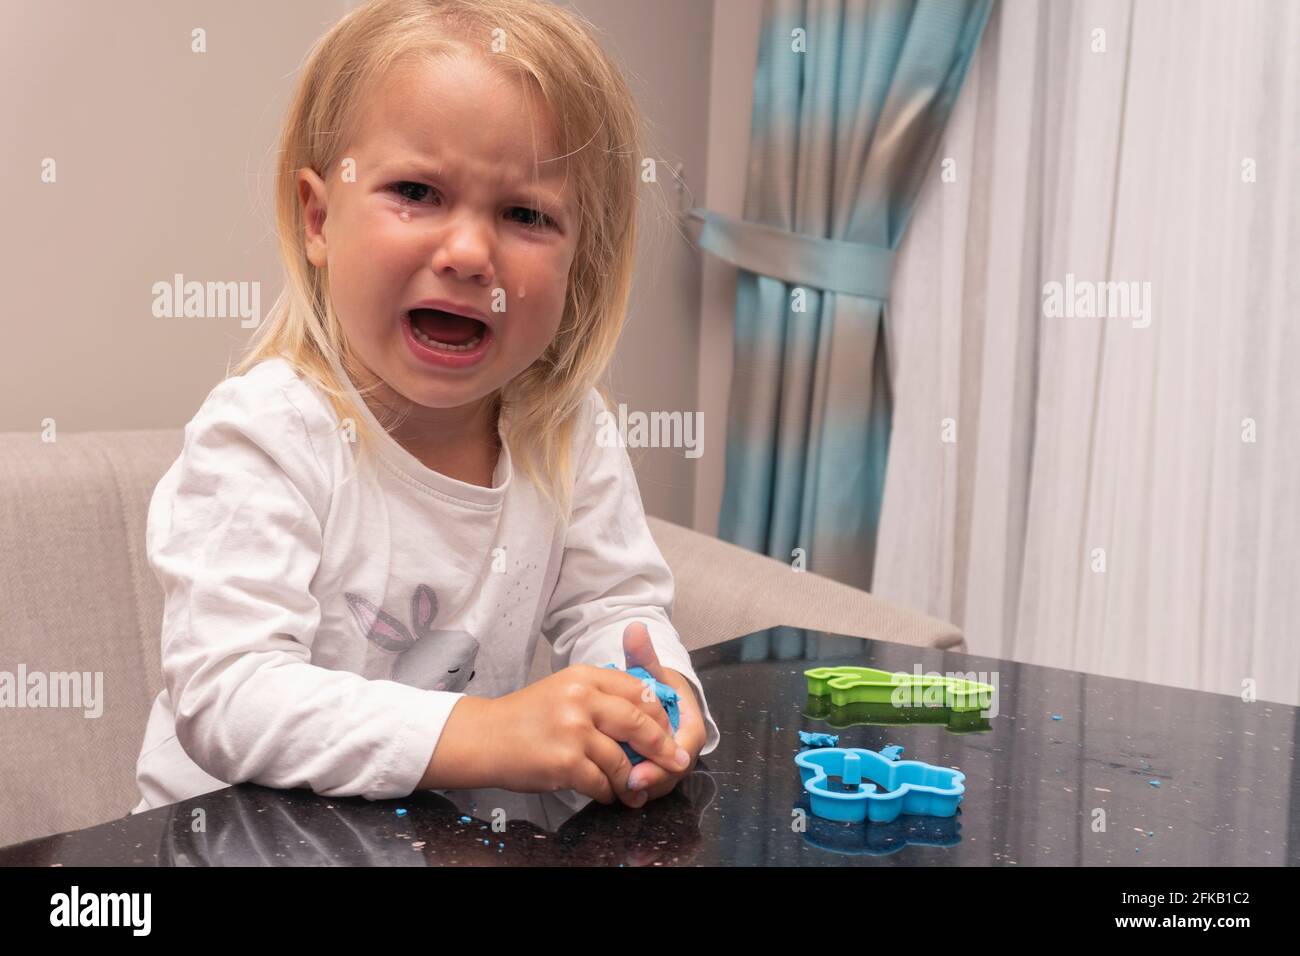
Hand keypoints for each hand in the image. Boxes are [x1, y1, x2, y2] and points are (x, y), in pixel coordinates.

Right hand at [471, 657, 688, 808]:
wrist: (483, 738)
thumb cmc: (525, 717)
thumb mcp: (564, 689)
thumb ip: (601, 696)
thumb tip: (648, 715)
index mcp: (584, 676)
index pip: (638, 689)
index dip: (659, 713)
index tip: (669, 731)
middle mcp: (581, 698)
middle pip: (639, 723)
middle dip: (661, 748)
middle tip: (675, 762)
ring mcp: (573, 731)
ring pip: (621, 760)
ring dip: (631, 780)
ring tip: (633, 790)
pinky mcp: (565, 762)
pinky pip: (601, 782)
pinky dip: (608, 792)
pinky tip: (606, 793)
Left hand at [621, 621, 706, 801]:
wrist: (658, 698)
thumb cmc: (656, 686)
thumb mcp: (650, 669)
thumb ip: (643, 654)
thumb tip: (634, 629)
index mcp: (689, 724)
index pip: (685, 749)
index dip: (664, 762)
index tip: (638, 770)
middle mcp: (683, 746)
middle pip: (672, 773)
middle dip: (650, 782)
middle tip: (623, 784)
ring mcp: (670, 760)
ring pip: (660, 783)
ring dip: (640, 788)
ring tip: (614, 788)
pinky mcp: (657, 769)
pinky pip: (649, 784)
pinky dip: (633, 787)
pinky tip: (610, 785)